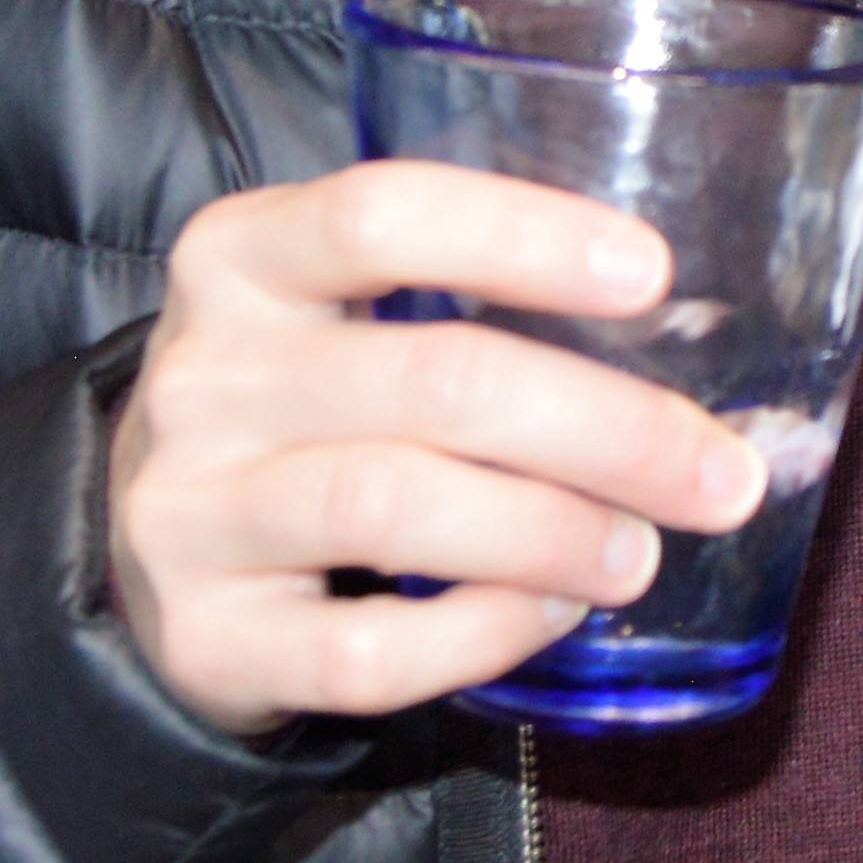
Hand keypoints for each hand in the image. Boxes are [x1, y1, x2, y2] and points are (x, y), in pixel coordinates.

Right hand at [103, 161, 770, 737]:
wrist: (146, 550)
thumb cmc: (301, 407)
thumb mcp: (339, 314)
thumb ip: (472, 300)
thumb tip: (697, 336)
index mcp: (240, 257)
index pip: (379, 211)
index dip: (522, 235)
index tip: (651, 273)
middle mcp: (205, 375)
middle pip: (430, 378)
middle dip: (603, 427)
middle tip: (717, 474)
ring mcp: (191, 511)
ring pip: (394, 507)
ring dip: (550, 531)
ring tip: (640, 553)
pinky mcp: (205, 640)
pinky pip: (365, 650)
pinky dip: (480, 634)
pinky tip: (548, 613)